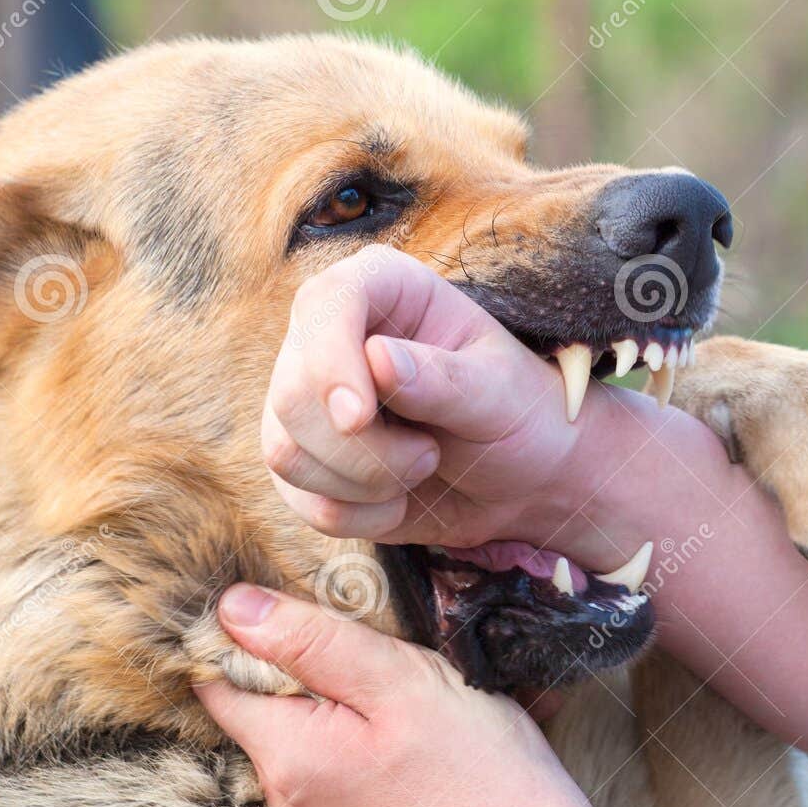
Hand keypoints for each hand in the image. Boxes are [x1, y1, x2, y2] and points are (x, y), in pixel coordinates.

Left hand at [195, 583, 624, 806]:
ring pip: (298, 716)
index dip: (242, 626)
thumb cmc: (481, 773)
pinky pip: (328, 745)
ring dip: (335, 682)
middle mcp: (285, 789)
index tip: (293, 597)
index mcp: (287, 754)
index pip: (216, 675)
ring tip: (395, 671)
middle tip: (367, 631)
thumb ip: (313, 642)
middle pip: (258, 694)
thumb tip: (232, 606)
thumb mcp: (400, 683)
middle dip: (300, 651)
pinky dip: (354, 716)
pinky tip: (402, 710)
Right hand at [263, 245, 657, 570]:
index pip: (322, 305)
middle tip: (431, 455)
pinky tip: (399, 499)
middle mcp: (330, 337)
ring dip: (364, 485)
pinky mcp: (303, 459)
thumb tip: (377, 358)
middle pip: (292, 395)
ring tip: (423, 467)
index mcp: (382, 290)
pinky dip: (360, 516)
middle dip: (363, 451)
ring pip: (286, 453)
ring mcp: (308, 400)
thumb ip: (444, 379)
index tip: (358, 420)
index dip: (329, 361)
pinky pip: (302, 502)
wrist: (521, 478)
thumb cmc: (518, 414)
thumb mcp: (500, 393)